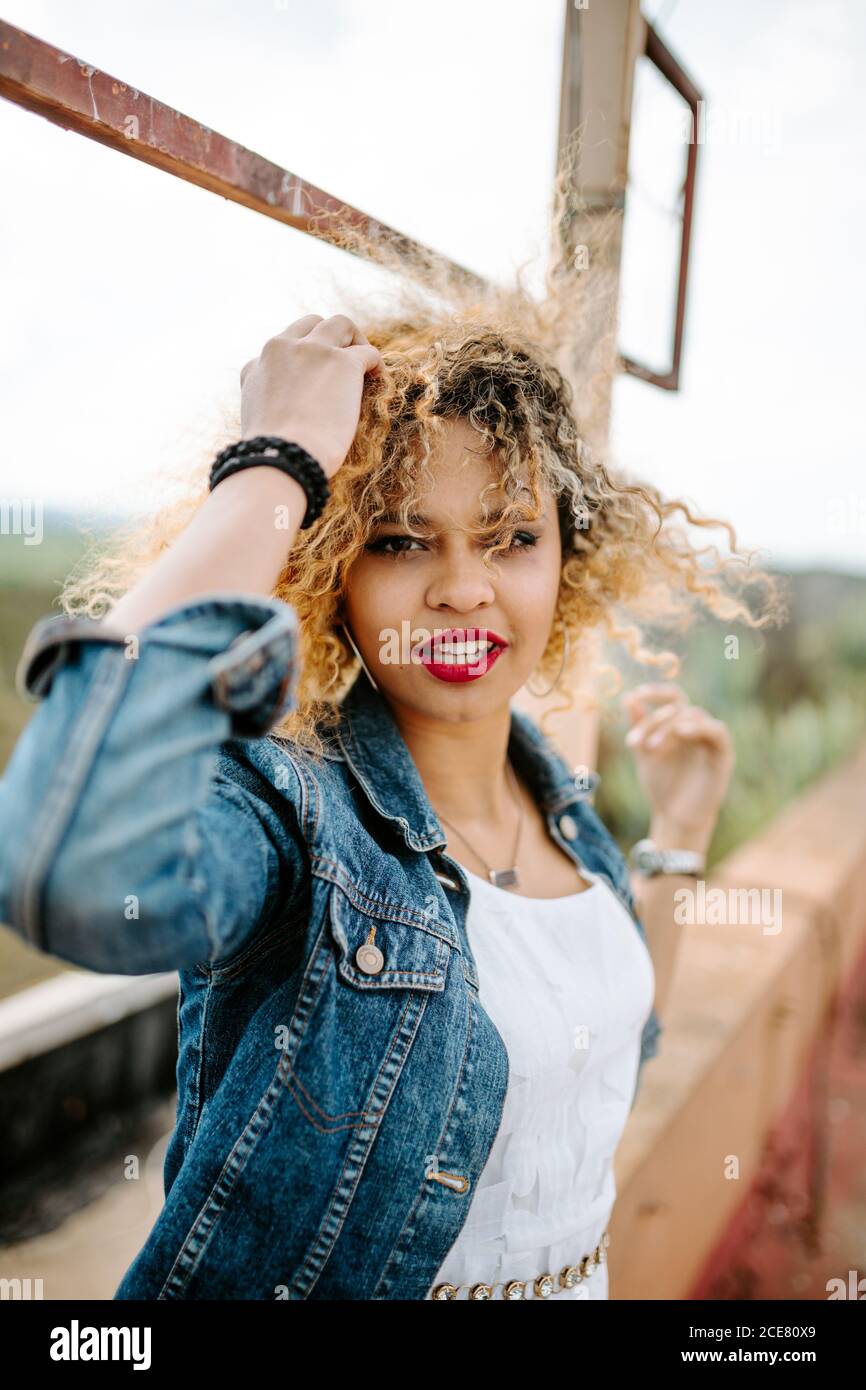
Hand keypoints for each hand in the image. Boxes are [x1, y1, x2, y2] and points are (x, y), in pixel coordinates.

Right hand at [240, 313, 384, 478]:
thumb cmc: (273, 454)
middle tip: (343, 365)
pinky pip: (367, 352)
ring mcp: (313, 351)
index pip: (280, 349)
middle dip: (329, 340)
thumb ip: (267, 406)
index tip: (313, 381)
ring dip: (355, 340)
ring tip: (364, 366)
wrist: (285, 457)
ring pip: (340, 324)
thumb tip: (287, 416)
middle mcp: (282, 348)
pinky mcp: (342, 362)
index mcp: (256, 366)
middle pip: (311, 325)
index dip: (301, 362)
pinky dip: (376, 363)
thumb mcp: (255, 422)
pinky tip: (378, 380)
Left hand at [622, 682, 734, 851]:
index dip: (655, 692)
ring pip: (696, 716)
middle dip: (654, 721)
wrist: (674, 817)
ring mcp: (711, 740)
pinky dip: (700, 728)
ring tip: (651, 747)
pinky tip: (681, 732)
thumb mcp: (644, 753)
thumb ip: (639, 726)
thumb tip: (628, 697)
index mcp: (679, 725)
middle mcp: (697, 728)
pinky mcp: (723, 754)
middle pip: (679, 708)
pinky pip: (718, 731)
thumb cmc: (662, 785)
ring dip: (670, 727)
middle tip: (636, 743)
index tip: (634, 695)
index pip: (672, 697)